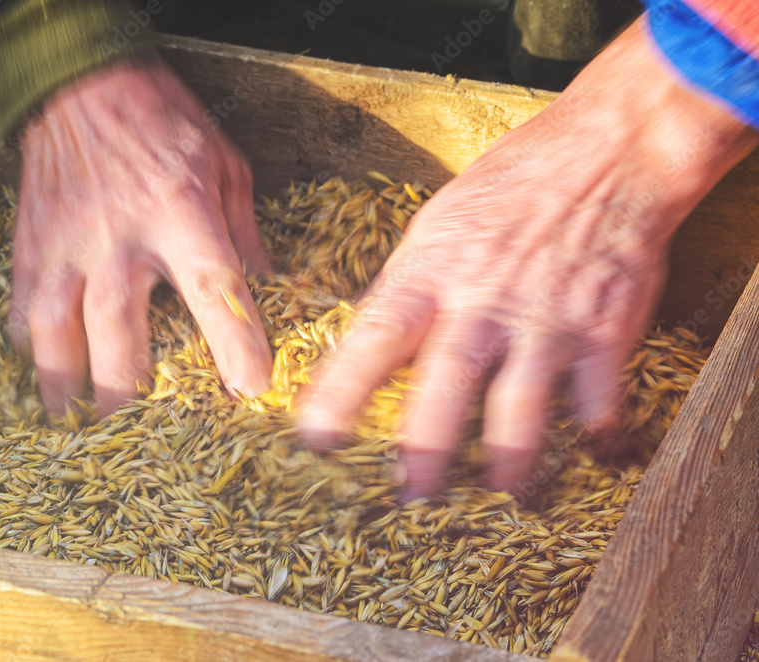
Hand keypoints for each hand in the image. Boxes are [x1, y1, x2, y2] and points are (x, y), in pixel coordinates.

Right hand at [10, 57, 272, 415]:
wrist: (81, 84)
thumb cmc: (165, 122)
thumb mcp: (226, 165)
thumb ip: (244, 234)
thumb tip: (268, 293)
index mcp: (181, 212)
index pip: (213, 289)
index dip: (233, 344)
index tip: (250, 390)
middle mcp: (118, 237)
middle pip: (118, 330)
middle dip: (128, 391)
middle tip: (141, 435)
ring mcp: (66, 245)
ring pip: (56, 331)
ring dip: (66, 386)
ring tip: (77, 426)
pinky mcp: (31, 246)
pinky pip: (22, 308)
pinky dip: (30, 349)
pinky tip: (43, 374)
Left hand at [298, 17, 757, 497]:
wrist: (606, 154)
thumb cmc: (509, 186)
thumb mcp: (436, 225)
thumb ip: (407, 287)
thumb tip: (366, 339)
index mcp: (431, 274)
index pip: (372, 341)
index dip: (339, 394)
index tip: (314, 440)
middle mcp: (484, 302)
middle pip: (445, 388)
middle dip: (424, 450)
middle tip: (409, 497)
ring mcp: (546, 320)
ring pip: (521, 409)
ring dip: (507, 461)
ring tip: (497, 497)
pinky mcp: (604, 330)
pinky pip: (597, 399)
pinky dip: (593, 433)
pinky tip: (588, 454)